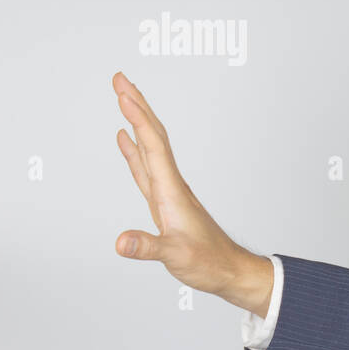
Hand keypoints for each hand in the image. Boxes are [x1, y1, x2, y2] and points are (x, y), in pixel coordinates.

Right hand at [112, 71, 250, 298]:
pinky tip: (125, 140)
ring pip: (150, 147)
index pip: (153, 145)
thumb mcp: (175, 256)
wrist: (228, 270)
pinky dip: (134, 150)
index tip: (122, 92)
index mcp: (171, 192)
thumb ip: (148, 248)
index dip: (137, 118)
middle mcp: (170, 185)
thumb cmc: (207, 262)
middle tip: (119, 79)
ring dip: (136, 121)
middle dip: (136, 106)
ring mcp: (167, 192)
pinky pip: (146, 167)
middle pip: (153, 136)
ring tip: (122, 97)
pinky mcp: (165, 202)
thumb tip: (121, 243)